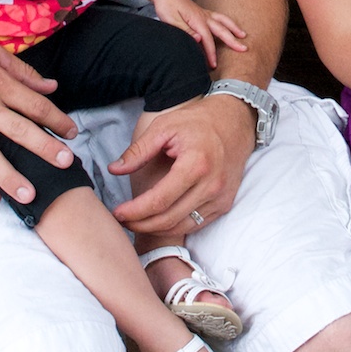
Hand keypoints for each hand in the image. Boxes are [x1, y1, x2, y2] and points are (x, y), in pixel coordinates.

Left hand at [110, 94, 255, 234]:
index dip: (135, 211)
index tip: (118, 213)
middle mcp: (212, 185)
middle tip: (123, 220)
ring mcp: (221, 197)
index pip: (159, 200)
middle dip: (141, 224)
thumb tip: (115, 170)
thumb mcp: (164, 127)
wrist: (235, 122)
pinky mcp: (225, 203)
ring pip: (182, 226)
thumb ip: (138, 151)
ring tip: (137, 221)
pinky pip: (196, 224)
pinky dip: (175, 226)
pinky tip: (159, 219)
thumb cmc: (198, 122)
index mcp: (196, 164)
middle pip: (169, 219)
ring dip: (156, 229)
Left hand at [149, 0, 248, 67]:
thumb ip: (186, 30)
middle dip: (232, 41)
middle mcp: (204, 16)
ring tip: (243, 35)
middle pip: (221, 30)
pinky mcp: (202, 11)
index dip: (211, 53)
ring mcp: (204, 13)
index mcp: (197, 20)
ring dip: (234, 28)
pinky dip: (227, 22)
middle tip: (243, 49)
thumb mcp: (171, 20)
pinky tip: (229, 26)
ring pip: (223, 21)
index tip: (213, 64)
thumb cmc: (166, 5)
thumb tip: (199, 39)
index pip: (207, 40)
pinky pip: (219, 17)